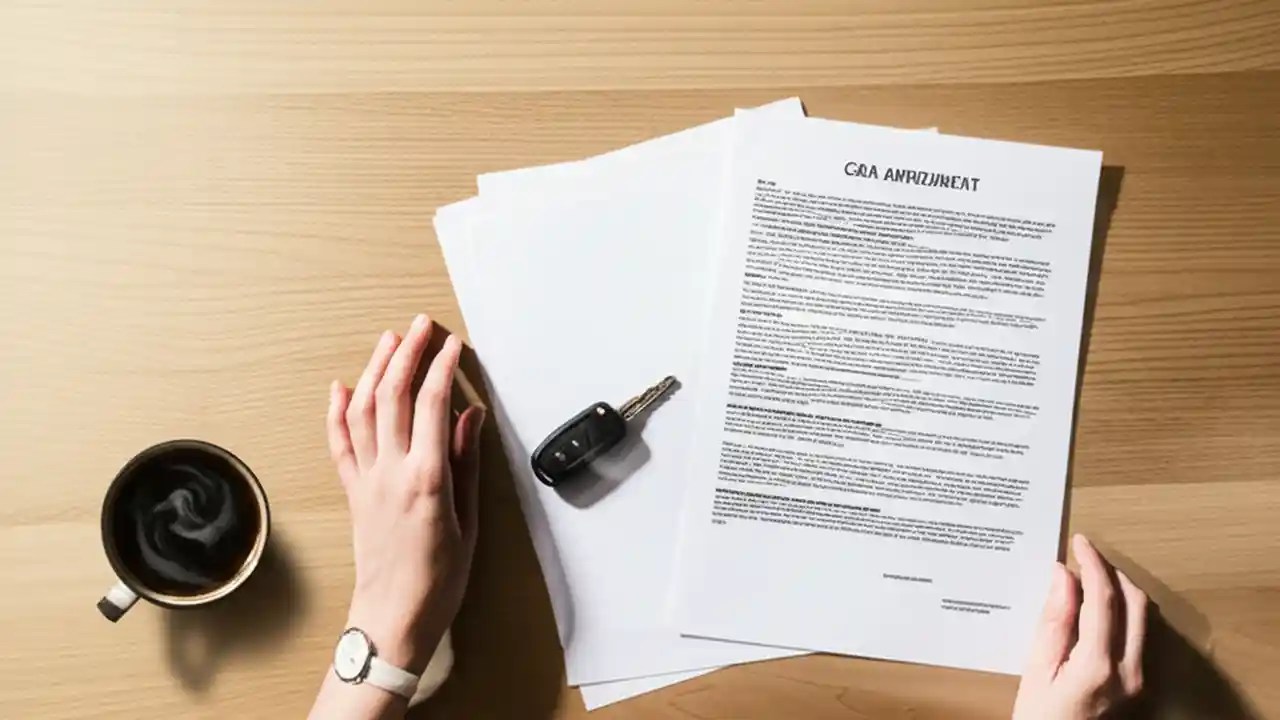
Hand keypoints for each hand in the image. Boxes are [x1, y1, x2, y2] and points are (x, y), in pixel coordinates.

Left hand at [325, 314, 484, 673]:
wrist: (393, 617)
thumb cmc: (438, 580)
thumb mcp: (467, 521)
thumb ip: (467, 463)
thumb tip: (469, 416)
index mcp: (426, 479)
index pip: (431, 405)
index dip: (442, 368)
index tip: (453, 345)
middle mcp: (390, 472)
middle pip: (392, 396)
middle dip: (407, 354)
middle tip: (421, 326)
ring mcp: (366, 481)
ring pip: (362, 411)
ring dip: (374, 371)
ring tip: (388, 341)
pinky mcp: (353, 493)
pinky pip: (339, 443)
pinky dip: (336, 412)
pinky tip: (340, 387)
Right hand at [1012, 534, 1148, 719]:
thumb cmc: (1040, 718)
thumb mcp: (1037, 670)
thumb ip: (1054, 621)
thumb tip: (1063, 576)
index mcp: (1099, 665)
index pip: (1103, 598)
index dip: (1093, 563)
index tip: (1080, 543)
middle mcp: (1131, 671)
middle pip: (1135, 603)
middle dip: (1112, 572)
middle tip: (1086, 556)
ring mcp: (1141, 680)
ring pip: (1144, 617)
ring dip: (1121, 591)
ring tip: (1090, 578)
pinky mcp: (1142, 684)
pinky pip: (1141, 635)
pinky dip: (1124, 612)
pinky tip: (1100, 608)